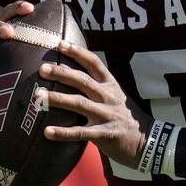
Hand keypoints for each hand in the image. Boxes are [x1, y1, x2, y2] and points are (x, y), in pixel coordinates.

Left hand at [39, 39, 152, 167]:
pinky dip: (63, 133)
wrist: (147, 141)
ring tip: (38, 96)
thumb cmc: (125, 118)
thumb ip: (97, 87)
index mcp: (111, 85)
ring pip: (79, 104)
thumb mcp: (116, 96)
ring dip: (57, 99)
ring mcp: (106, 115)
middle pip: (83, 81)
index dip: (78, 52)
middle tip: (42, 69)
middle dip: (62, 73)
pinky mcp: (104, 134)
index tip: (60, 44)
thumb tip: (70, 75)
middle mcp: (108, 97)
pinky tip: (47, 132)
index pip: (94, 63)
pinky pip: (80, 133)